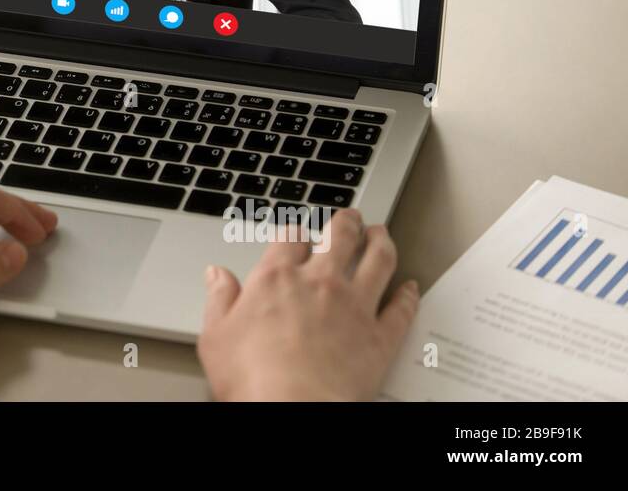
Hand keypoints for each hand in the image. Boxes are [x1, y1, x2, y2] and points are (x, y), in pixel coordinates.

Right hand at [197, 208, 419, 400]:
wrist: (293, 410)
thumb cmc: (252, 378)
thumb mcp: (216, 336)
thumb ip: (219, 299)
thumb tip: (215, 275)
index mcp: (277, 278)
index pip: (291, 237)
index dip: (296, 231)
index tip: (298, 234)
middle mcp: (320, 283)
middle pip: (341, 236)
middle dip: (347, 222)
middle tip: (351, 217)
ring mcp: (355, 307)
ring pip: (379, 260)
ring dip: (382, 242)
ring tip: (382, 234)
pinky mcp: (380, 337)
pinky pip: (402, 308)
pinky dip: (409, 295)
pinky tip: (411, 287)